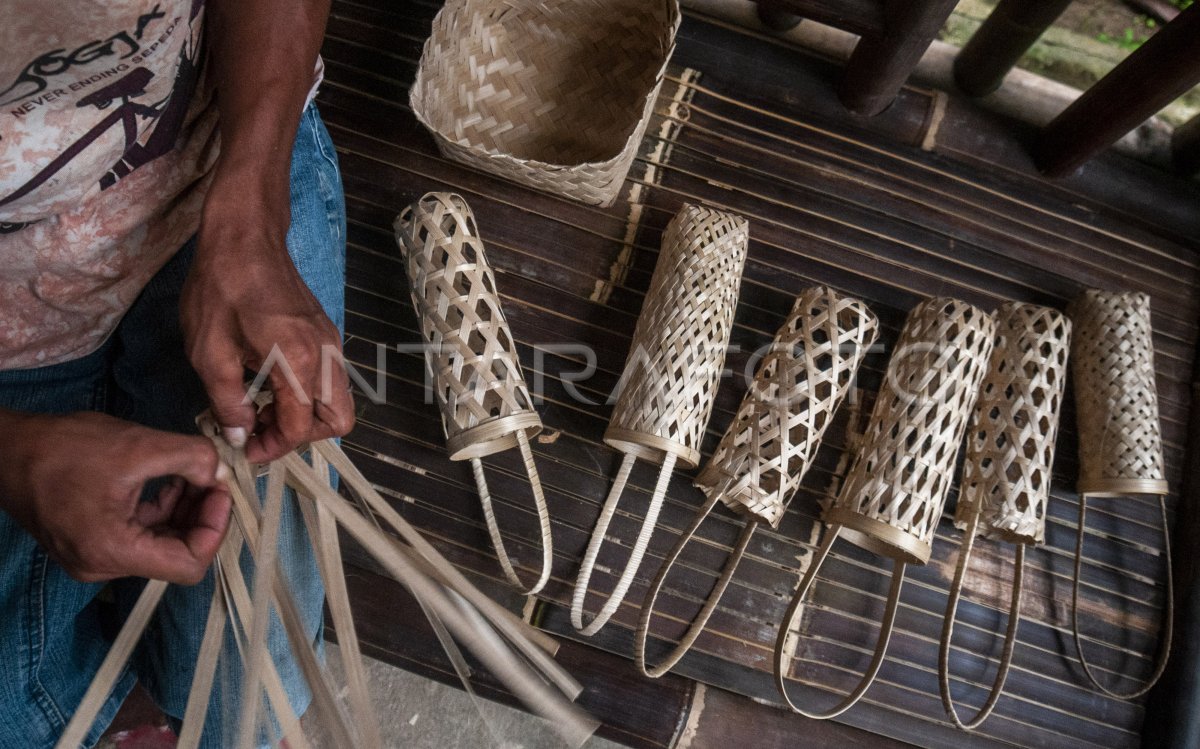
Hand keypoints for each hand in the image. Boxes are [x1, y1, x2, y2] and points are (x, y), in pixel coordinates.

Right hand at [0, 412, 231, 583]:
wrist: (4, 449)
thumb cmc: (62, 448)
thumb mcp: (138, 445)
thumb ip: (191, 459)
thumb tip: (220, 472)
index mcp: (112, 552)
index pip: (188, 565)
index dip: (214, 529)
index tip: (221, 491)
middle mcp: (102, 566)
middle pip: (176, 555)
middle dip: (202, 516)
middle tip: (215, 479)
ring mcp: (94, 556)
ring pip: (160, 543)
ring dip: (184, 511)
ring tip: (194, 474)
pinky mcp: (90, 541)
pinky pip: (139, 534)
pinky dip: (161, 510)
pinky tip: (169, 480)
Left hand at [180, 200, 353, 463]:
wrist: (245, 236)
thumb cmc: (222, 288)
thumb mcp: (209, 351)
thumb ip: (227, 401)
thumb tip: (240, 433)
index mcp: (299, 362)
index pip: (301, 427)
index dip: (274, 447)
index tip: (246, 446)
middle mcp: (325, 356)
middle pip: (338, 421)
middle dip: (301, 436)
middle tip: (262, 430)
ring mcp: (331, 342)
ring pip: (337, 400)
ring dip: (304, 416)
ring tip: (262, 407)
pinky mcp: (326, 332)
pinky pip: (329, 379)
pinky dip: (306, 394)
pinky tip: (270, 382)